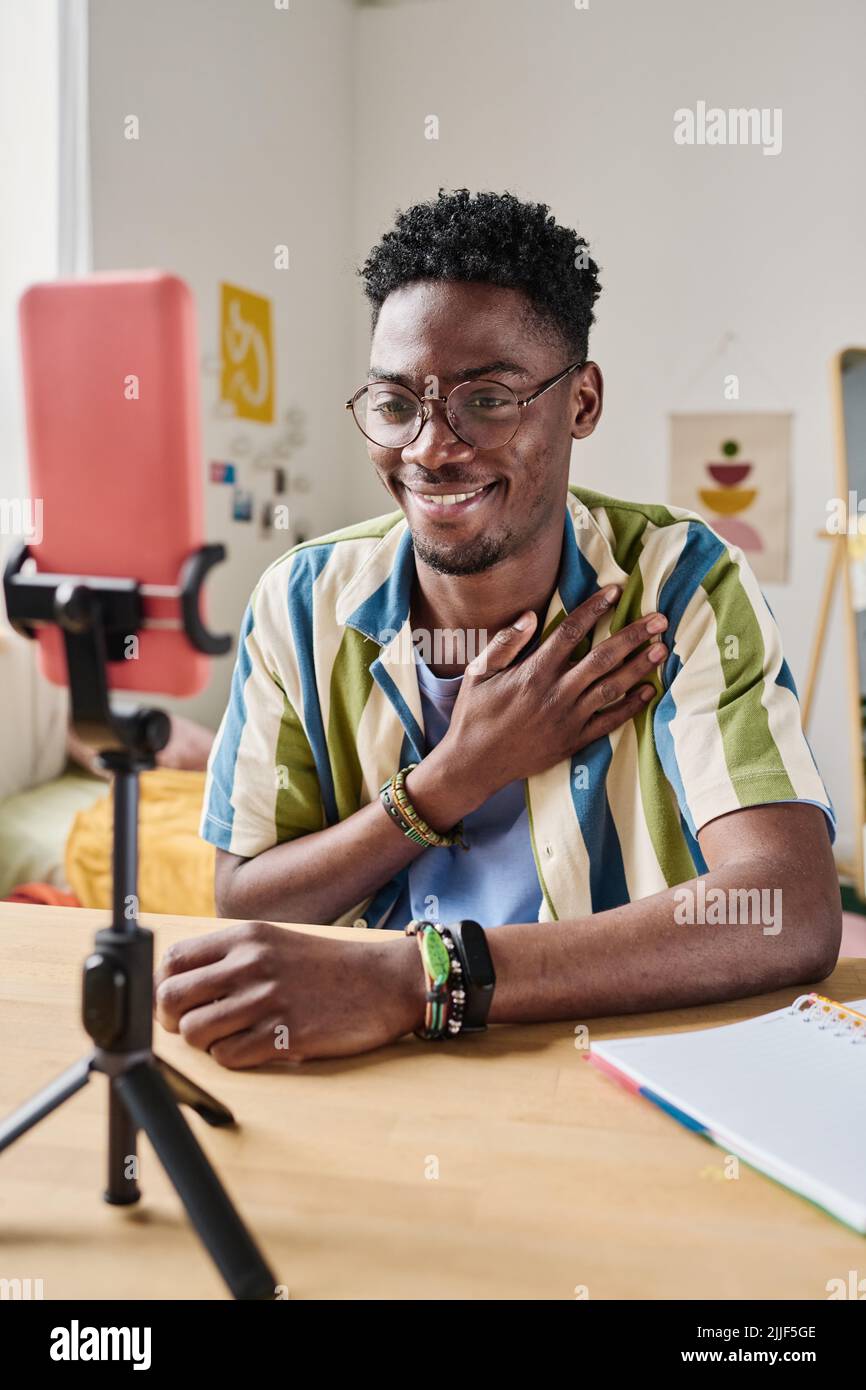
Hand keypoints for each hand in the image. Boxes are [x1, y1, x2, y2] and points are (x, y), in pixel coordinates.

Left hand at [154, 921, 425, 1066]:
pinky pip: (226, 1056)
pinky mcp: (282, 1034)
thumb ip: (231, 957)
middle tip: (193, 1026)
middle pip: (172, 998)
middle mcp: (250, 963)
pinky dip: (232, 1058)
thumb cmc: (327, 967)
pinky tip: (252, 1047)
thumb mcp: (275, 943)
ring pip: (194, 1032)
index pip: (173, 960)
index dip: (165, 986)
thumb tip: (179, 985)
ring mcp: (265, 999)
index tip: (177, 1001)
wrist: (383, 981)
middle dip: (173, 1019)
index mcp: (245, 937)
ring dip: (204, 1042)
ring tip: (228, 1037)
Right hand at [422, 586, 667, 809]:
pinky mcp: (574, 740)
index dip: (595, 609)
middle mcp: (556, 692)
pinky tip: (648, 691)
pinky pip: (609, 721)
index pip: (570, 632)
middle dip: (633, 636)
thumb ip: (505, 643)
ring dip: (639, 667)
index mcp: (533, 671)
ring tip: (661, 649)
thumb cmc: (474, 714)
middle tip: (659, 620)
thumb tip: (529, 615)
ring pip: (612, 687)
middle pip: (603, 657)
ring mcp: (568, 718)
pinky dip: (631, 706)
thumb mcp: (478, 673)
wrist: (474, 764)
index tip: (616, 591)